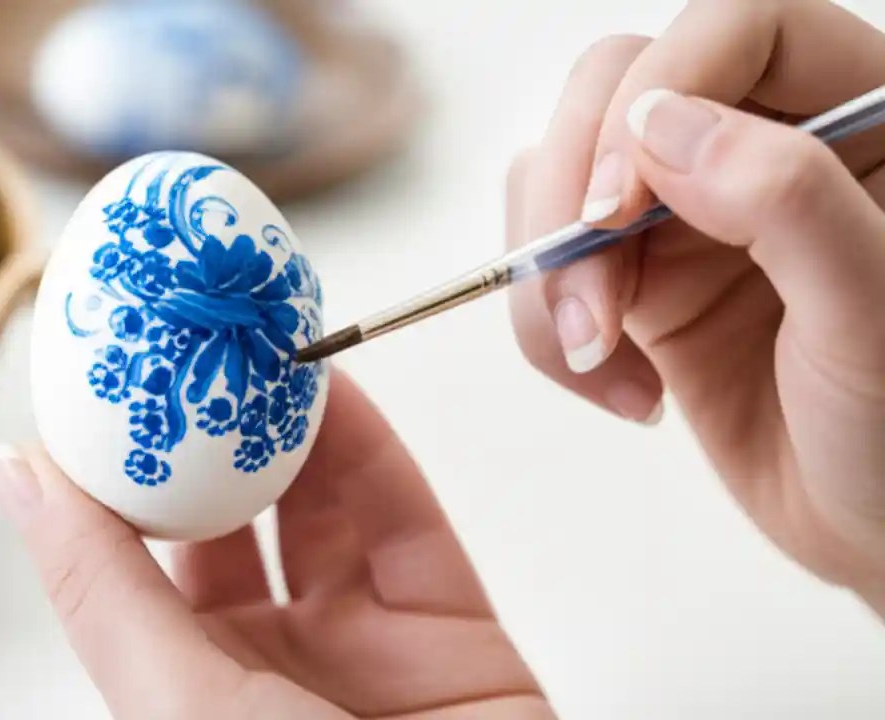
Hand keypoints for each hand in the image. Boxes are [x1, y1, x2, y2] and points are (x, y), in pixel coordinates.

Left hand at [0, 371, 551, 718]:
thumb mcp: (174, 704)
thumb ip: (101, 583)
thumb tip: (13, 472)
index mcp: (181, 695)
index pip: (132, 561)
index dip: (112, 469)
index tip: (96, 378)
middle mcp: (265, 667)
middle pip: (228, 523)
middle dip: (206, 431)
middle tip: (182, 336)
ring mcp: (359, 644)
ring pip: (318, 507)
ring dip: (288, 422)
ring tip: (249, 334)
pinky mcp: (450, 628)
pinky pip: (403, 517)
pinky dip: (368, 444)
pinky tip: (328, 375)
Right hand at [506, 0, 884, 610]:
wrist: (877, 531)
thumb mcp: (874, 319)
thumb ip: (790, 201)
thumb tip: (662, 126)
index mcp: (859, 115)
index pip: (735, 30)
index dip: (657, 93)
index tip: (615, 210)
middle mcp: (763, 144)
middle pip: (617, 86)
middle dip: (573, 198)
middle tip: (590, 312)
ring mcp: (690, 209)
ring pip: (559, 170)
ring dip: (548, 271)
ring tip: (598, 363)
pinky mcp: (635, 275)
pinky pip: (544, 255)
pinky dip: (545, 320)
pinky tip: (615, 385)